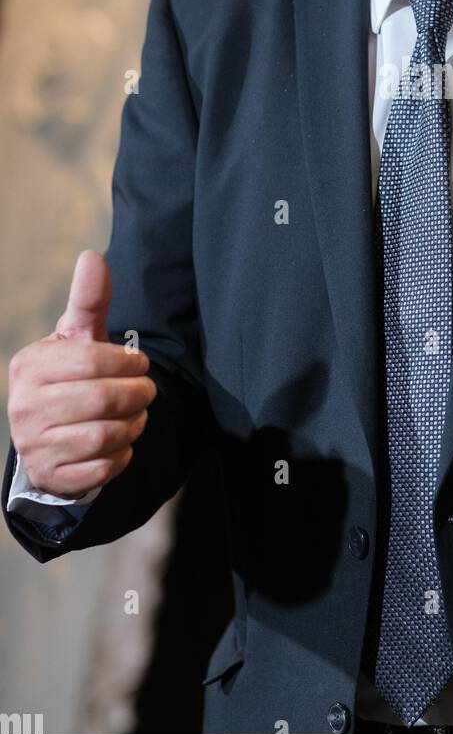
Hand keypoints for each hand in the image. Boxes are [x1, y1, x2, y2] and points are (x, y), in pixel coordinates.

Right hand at [7, 251, 155, 498]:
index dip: (127, 362)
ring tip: (137, 415)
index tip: (140, 364)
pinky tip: (121, 442)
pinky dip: (122, 455)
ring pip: (104, 435)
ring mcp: (34, 446)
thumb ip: (89, 301)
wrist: (48, 435)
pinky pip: (101, 468)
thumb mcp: (77, 337)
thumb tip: (93, 256)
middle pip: (101, 399)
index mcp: (29, 366)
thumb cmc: (69, 376)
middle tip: (148, 392)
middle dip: (137, 394)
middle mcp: (23, 408)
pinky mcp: (52, 477)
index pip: (90, 360)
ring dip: (133, 424)